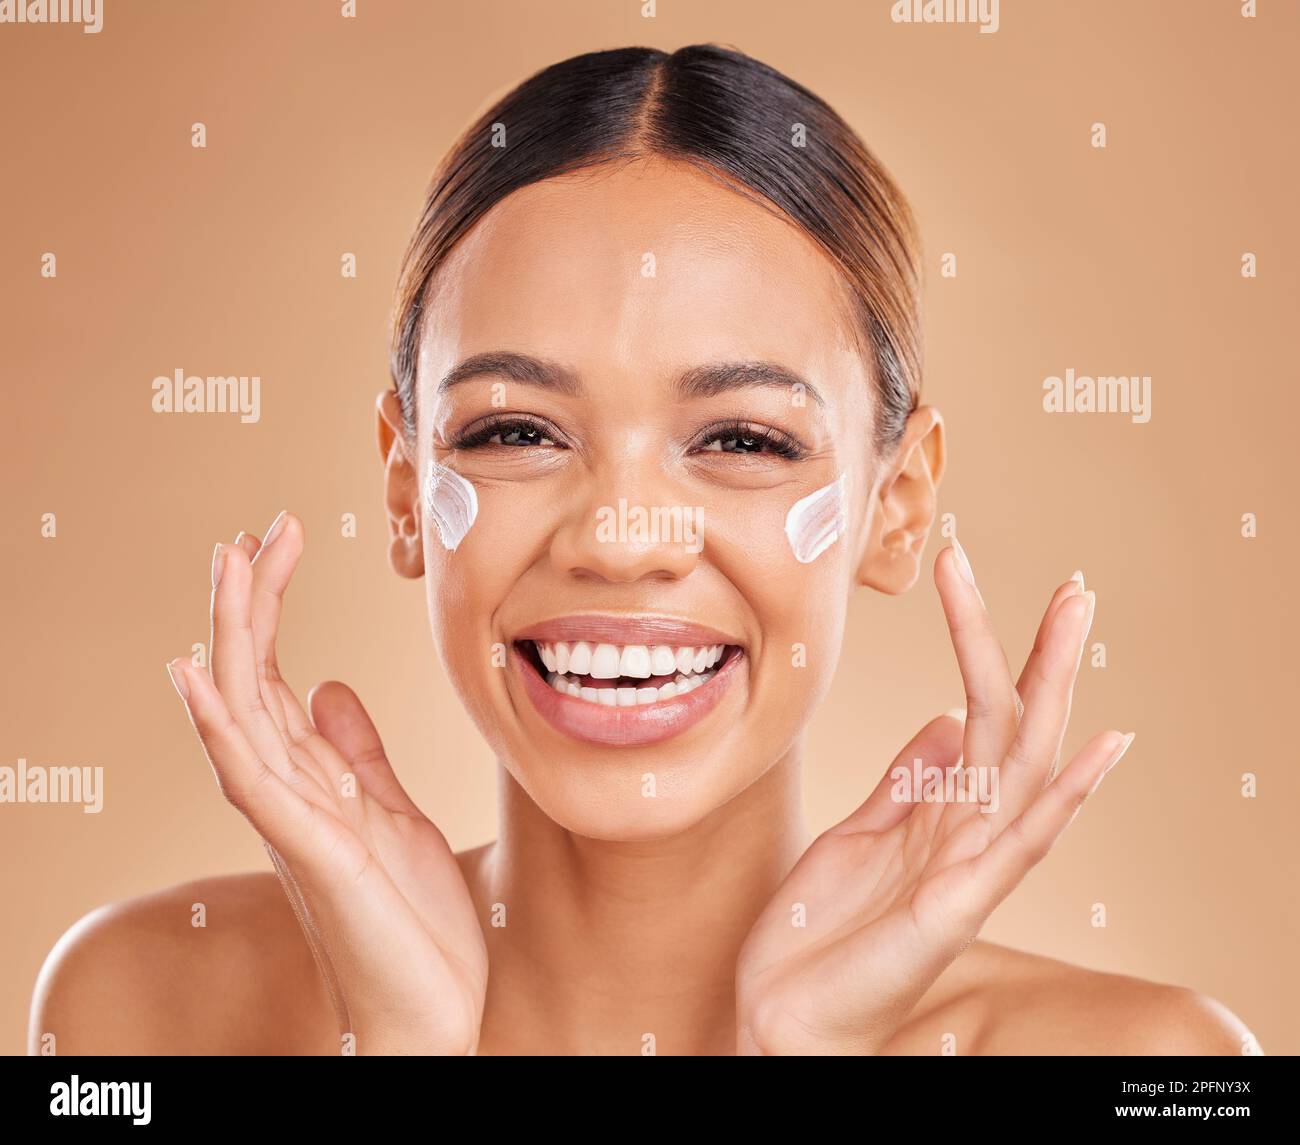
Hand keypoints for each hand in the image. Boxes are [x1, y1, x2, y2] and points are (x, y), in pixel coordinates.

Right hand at [165, 513, 486, 1054]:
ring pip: (243, 712)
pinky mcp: (315, 850)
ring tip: (226, 566)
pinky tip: (199, 675)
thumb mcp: (392, 813)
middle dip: (251, 601)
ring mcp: (294, 820)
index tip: (280, 538)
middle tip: (254, 529)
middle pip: (252, 678)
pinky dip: (222, 724)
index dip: (271, 607)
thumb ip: (357, 756)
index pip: (275, 675)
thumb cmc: (409, 919)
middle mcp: (289, 792)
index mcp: (310, 779)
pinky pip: (255, 778)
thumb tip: (329, 690)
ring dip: (232, 637)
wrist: (430, 1009)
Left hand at [734, 545, 1131, 1054]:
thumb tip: (945, 714)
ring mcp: (969, 867)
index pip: (978, 713)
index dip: (985, 646)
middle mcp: (966, 831)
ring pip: (1023, 763)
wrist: (784, 1007)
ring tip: (1072, 621)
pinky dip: (1062, 797)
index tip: (974, 577)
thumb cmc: (822, 928)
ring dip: (1049, 689)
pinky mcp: (958, 906)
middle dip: (1041, 653)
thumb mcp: (862, 830)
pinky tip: (1095, 749)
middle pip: (1015, 726)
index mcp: (941, 810)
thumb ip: (907, 778)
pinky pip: (1018, 845)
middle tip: (1072, 585)